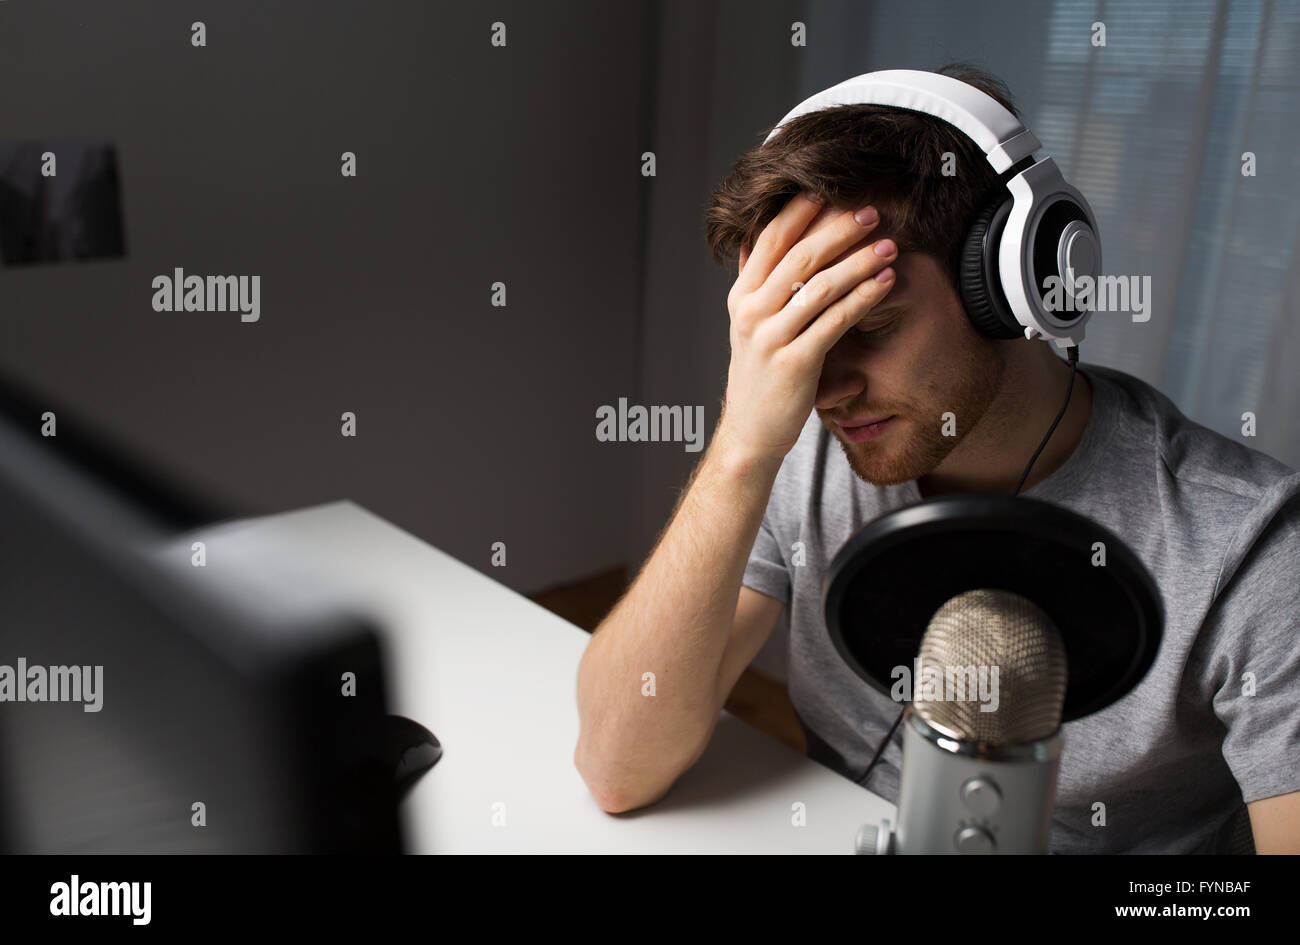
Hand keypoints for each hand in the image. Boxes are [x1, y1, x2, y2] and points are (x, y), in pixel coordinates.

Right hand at [716, 192, 898, 466]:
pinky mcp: (794, 362)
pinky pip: (835, 320)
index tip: (832, 189)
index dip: (802, 211)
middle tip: (873, 211)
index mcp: (741, 296)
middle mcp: (751, 312)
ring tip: (890, 245)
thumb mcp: (750, 325)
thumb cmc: (760, 376)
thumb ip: (757, 284)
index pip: (771, 239)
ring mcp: (770, 337)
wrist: (750, 432)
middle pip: (800, 256)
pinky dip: (863, 297)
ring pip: (820, 285)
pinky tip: (885, 283)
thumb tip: (760, 240)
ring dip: (860, 261)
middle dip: (840, 229)